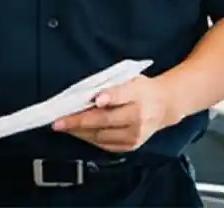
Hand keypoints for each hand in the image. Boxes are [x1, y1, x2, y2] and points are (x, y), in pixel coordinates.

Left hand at [51, 75, 172, 152]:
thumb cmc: (142, 90)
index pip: (121, 95)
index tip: (97, 99)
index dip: (109, 97)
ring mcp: (135, 134)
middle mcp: (138, 117)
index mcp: (138, 94)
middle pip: (105, 120)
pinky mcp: (131, 145)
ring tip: (63, 126)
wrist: (164, 105)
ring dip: (79, 132)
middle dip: (78, 121)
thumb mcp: (130, 78)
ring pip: (101, 135)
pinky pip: (105, 144)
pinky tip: (78, 132)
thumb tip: (90, 95)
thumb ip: (111, 86)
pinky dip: (89, 138)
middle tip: (59, 121)